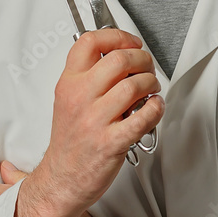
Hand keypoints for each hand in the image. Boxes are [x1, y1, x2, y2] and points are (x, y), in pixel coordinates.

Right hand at [19, 28, 163, 216]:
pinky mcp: (111, 142)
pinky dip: (156, 108)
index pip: (90, 42)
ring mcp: (95, 120)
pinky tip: (154, 108)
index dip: (117, 36)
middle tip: (147, 67)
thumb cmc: (70, 141)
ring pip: (134, 85)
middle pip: (119, 59)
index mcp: (68, 83)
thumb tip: (120, 52)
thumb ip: (88, 75)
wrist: (61, 180)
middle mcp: (80, 98)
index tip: (131, 43)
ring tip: (151, 90)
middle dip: (143, 59)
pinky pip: (144, 116)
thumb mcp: (68, 99)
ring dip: (151, 84)